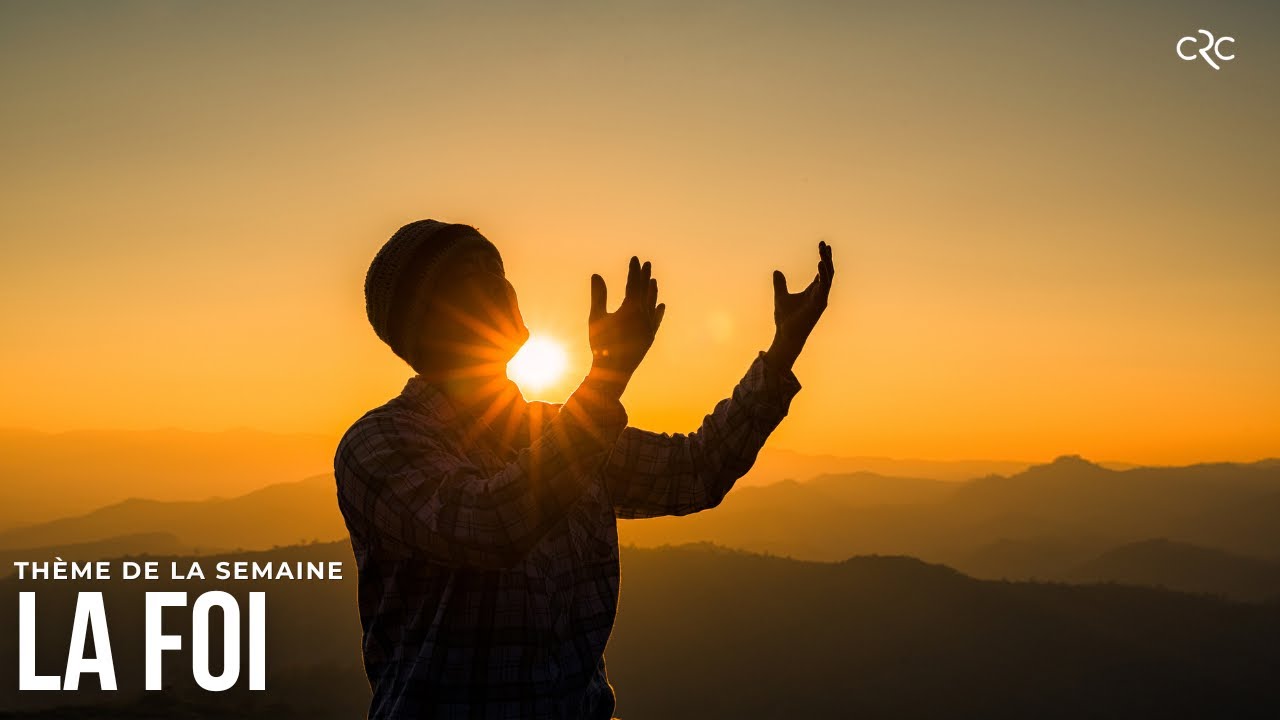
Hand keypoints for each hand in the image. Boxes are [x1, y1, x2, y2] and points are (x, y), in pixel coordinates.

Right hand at [586, 256, 665, 396]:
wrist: (612, 371)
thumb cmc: (601, 345)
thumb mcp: (596, 318)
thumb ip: (598, 295)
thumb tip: (596, 275)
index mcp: (631, 309)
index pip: (634, 283)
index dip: (634, 270)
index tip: (635, 258)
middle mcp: (644, 316)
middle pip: (646, 291)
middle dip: (645, 276)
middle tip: (646, 263)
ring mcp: (649, 327)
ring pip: (653, 304)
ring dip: (653, 292)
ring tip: (653, 281)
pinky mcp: (650, 337)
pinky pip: (657, 320)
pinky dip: (659, 311)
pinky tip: (661, 305)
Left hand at [766, 241, 833, 371]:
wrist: (785, 334)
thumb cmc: (785, 319)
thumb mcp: (780, 296)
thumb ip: (780, 284)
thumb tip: (776, 271)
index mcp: (813, 291)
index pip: (822, 271)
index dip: (823, 258)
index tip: (822, 245)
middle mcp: (820, 294)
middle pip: (827, 272)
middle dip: (827, 257)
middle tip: (824, 244)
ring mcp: (821, 299)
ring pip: (828, 277)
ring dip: (826, 263)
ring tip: (823, 250)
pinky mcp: (819, 304)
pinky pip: (824, 286)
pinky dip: (823, 274)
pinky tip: (820, 263)